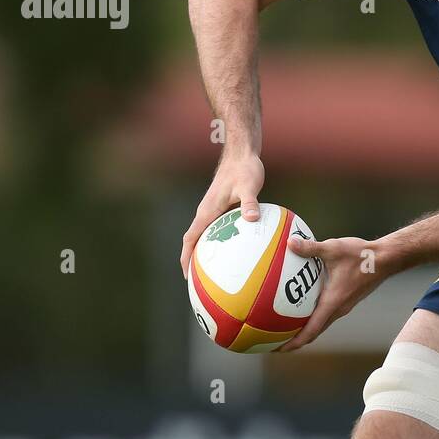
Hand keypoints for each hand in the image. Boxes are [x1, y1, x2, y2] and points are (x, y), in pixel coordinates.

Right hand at [180, 152, 265, 277]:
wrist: (242, 155)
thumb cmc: (244, 169)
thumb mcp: (248, 186)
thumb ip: (249, 202)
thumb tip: (251, 218)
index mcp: (207, 211)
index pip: (190, 239)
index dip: (186, 258)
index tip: (187, 276)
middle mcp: (207, 213)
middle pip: (194, 242)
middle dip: (193, 262)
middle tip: (199, 283)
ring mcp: (214, 211)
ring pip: (206, 236)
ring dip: (206, 253)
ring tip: (215, 274)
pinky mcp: (224, 208)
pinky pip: (219, 230)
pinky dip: (222, 243)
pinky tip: (237, 252)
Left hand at [276, 236, 389, 350]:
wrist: (386, 259)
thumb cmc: (363, 256)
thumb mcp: (333, 249)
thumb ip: (310, 248)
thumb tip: (290, 243)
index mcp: (334, 302)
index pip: (312, 330)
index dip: (295, 342)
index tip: (279, 348)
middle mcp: (339, 308)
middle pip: (314, 332)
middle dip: (296, 340)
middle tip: (276, 340)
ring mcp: (344, 306)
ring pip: (321, 324)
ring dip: (305, 329)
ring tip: (286, 327)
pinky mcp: (346, 300)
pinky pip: (326, 314)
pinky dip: (313, 317)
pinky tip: (303, 305)